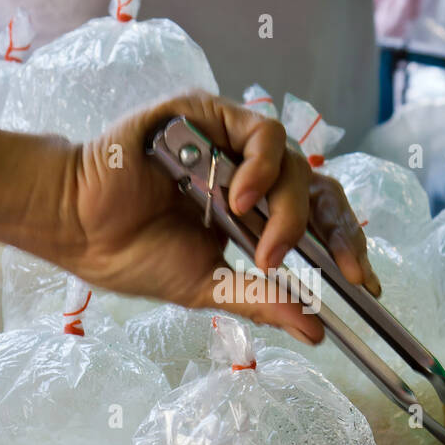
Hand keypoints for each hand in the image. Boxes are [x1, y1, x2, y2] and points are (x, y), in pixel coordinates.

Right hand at [53, 92, 379, 344]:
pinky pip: (262, 131)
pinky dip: (262, 167)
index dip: (346, 248)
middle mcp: (250, 173)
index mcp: (254, 212)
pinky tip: (240, 199)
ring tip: (267, 249)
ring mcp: (231, 142)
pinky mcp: (210, 114)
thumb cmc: (132, 252)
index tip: (366, 288)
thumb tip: (315, 330)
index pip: (317, 222)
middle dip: (340, 232)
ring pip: (294, 164)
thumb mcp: (209, 286)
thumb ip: (263, 301)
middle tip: (346, 271)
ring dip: (289, 212)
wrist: (78, 227)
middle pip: (318, 190)